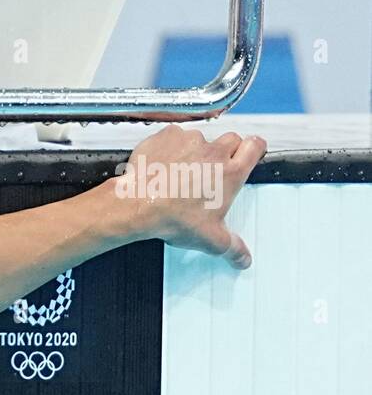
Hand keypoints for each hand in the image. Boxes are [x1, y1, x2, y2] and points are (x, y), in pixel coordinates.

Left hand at [112, 124, 266, 268]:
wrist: (138, 204)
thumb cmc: (173, 218)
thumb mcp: (209, 239)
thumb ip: (232, 248)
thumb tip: (243, 258)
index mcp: (231, 173)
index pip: (256, 145)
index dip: (253, 149)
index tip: (247, 156)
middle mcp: (214, 152)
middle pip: (231, 140)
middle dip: (225, 152)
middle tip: (210, 172)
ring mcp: (190, 141)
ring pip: (200, 139)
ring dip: (194, 152)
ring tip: (180, 173)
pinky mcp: (167, 136)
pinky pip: (174, 136)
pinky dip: (170, 147)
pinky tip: (163, 165)